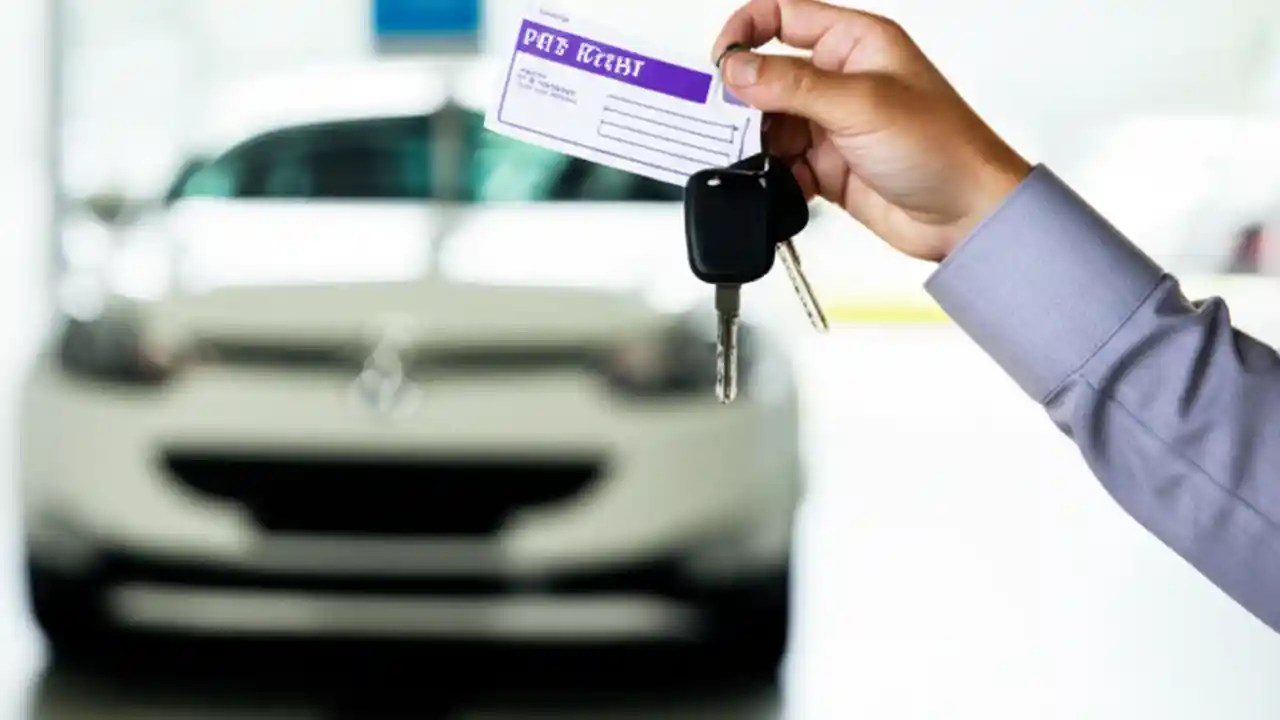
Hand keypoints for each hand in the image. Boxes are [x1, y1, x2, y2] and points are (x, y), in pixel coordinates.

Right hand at [714, 0, 1031, 260]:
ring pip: (770, 125)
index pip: (782, 16)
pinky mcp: (828, 167)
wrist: (967, 217)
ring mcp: (832, 125)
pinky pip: (782, 166)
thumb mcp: (861, 103)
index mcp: (856, 43)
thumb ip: (792, 84)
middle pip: (767, 75)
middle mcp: (841, 80)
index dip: (745, 32)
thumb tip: (737, 69)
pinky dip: (773, 177)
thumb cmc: (944, 148)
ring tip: (758, 159)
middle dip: (744, 100)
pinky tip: (781, 184)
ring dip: (758, 143)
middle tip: (728, 122)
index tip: (722, 63)